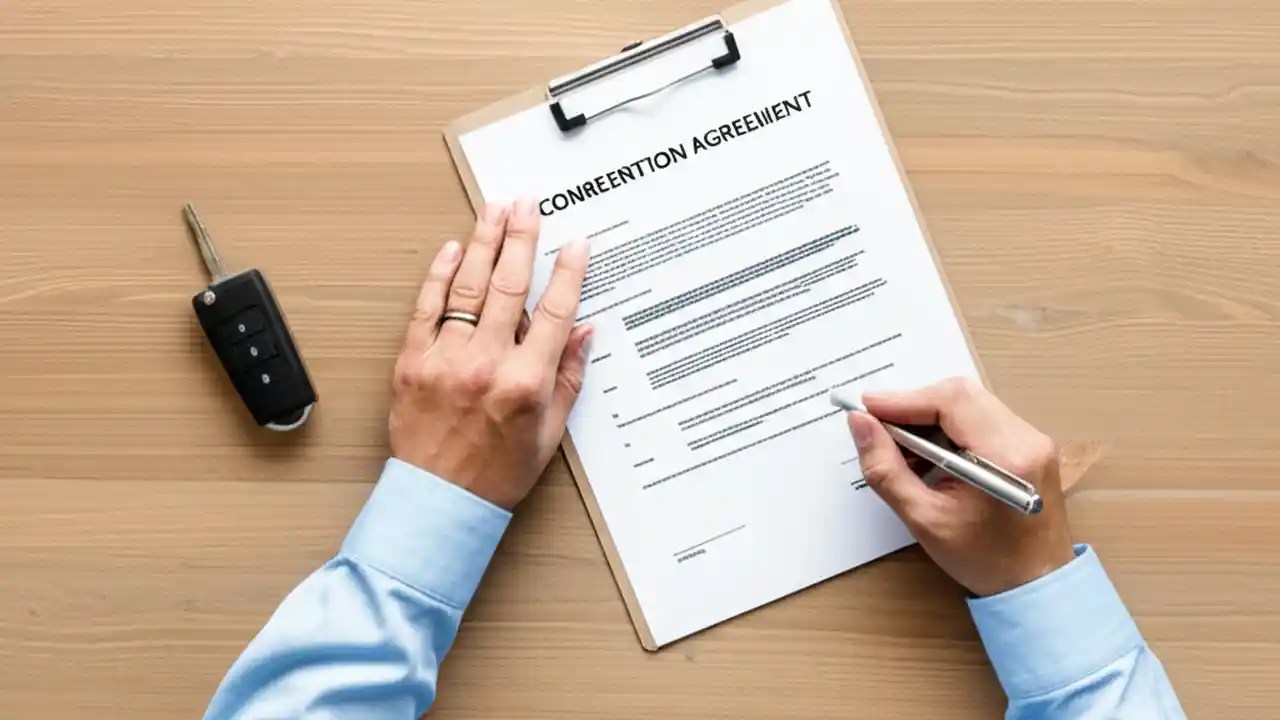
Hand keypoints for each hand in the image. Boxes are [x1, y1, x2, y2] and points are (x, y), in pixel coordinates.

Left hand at [389, 199, 591, 509]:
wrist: (439, 501)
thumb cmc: (495, 473)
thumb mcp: (549, 432)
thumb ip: (567, 377)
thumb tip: (583, 332)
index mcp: (525, 383)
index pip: (554, 312)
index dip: (569, 272)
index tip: (578, 245)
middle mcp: (485, 364)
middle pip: (509, 285)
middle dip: (523, 238)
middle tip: (529, 206)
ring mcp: (445, 359)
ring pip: (468, 286)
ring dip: (484, 242)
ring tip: (494, 211)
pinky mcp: (412, 362)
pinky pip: (427, 307)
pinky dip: (440, 274)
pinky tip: (453, 249)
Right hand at [846, 378, 1074, 595]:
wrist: (1037, 584)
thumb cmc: (986, 560)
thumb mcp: (924, 519)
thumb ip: (886, 469)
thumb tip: (860, 425)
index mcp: (1006, 457)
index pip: (950, 401)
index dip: (904, 399)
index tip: (867, 408)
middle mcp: (1027, 439)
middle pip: (960, 395)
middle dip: (915, 405)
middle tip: (880, 427)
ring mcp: (1033, 439)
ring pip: (970, 402)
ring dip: (930, 416)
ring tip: (904, 448)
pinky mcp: (1029, 445)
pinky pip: (982, 418)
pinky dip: (950, 427)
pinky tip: (931, 454)